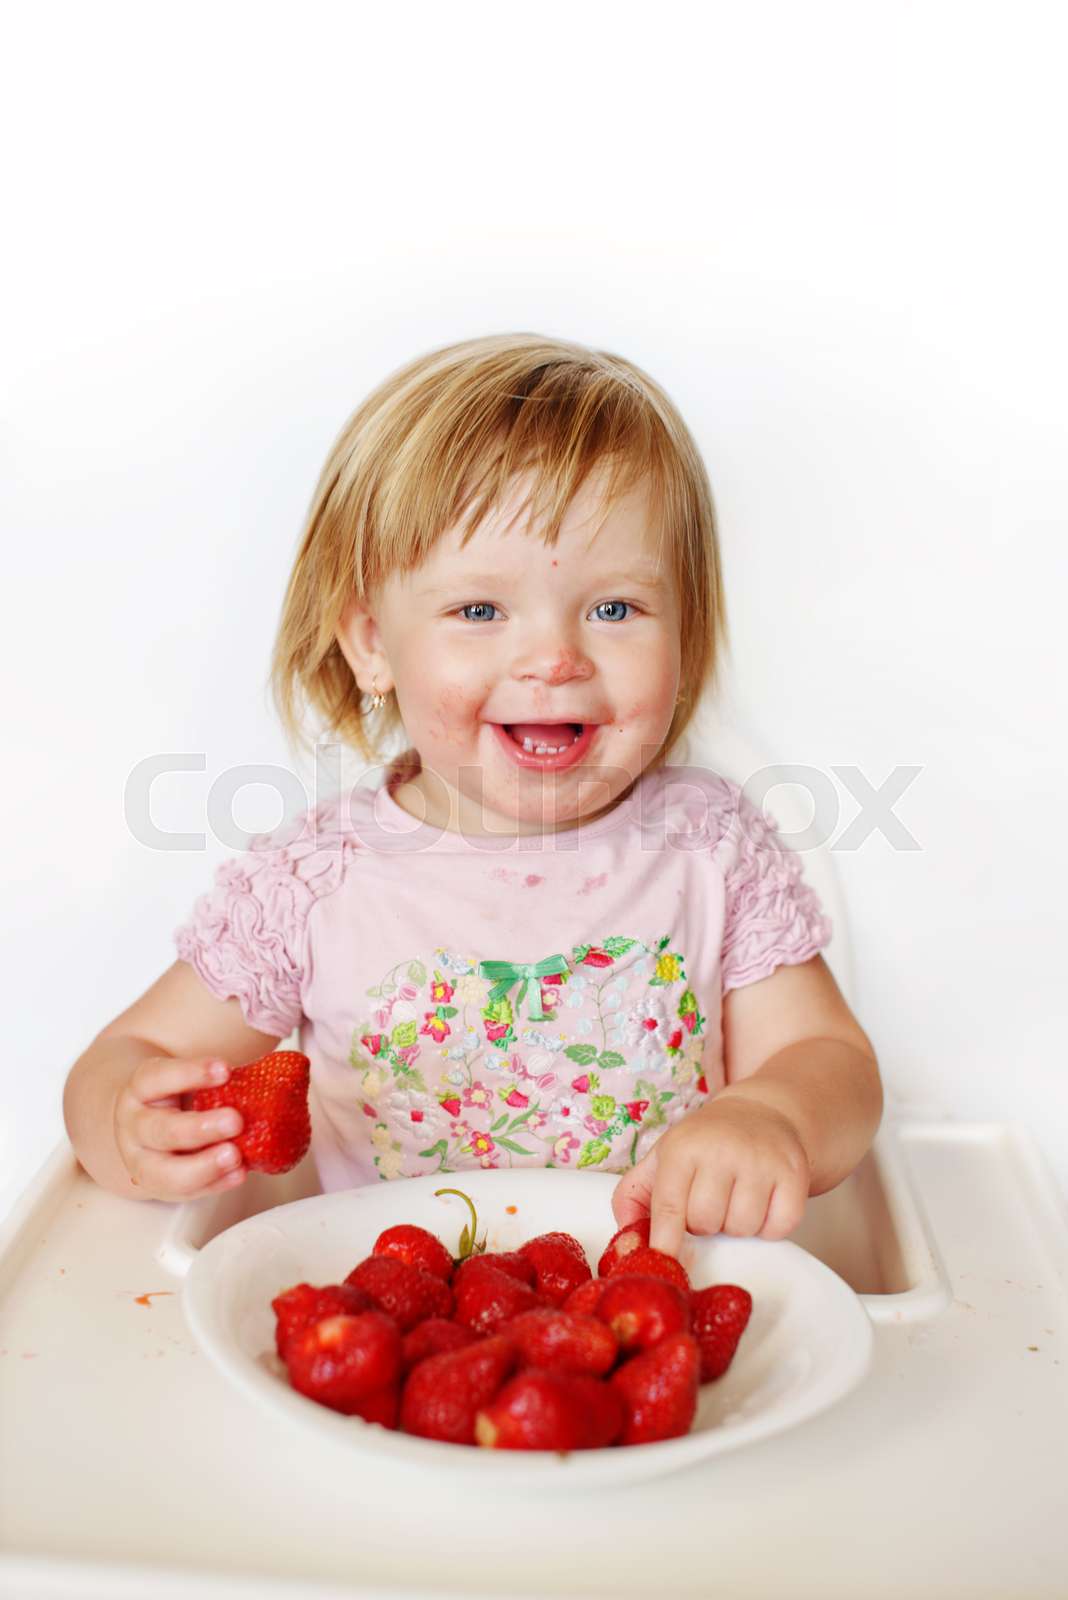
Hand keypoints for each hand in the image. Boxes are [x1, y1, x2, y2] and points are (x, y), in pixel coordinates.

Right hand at [113, 1056, 246, 1201]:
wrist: (140, 1129)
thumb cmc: (173, 1097)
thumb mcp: (182, 1078)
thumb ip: (217, 1076)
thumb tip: (274, 1069)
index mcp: (141, 1088)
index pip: (158, 1077)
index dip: (190, 1073)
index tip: (225, 1069)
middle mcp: (136, 1125)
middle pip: (161, 1130)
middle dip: (200, 1128)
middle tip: (235, 1121)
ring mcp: (142, 1161)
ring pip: (166, 1172)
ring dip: (204, 1166)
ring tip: (235, 1156)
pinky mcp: (158, 1188)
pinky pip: (184, 1192)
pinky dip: (214, 1184)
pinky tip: (239, 1173)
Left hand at [610, 1094, 810, 1256]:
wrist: (763, 1112)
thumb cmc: (706, 1144)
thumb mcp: (663, 1158)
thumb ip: (634, 1198)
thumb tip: (627, 1245)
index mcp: (683, 1148)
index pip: (669, 1206)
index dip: (665, 1241)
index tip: (663, 1263)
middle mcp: (722, 1150)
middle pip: (706, 1224)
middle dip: (704, 1225)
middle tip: (710, 1203)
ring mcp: (761, 1161)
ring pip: (742, 1229)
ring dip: (736, 1226)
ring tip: (735, 1199)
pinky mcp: (794, 1174)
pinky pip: (779, 1228)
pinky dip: (769, 1226)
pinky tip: (762, 1202)